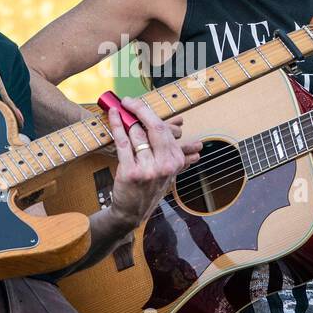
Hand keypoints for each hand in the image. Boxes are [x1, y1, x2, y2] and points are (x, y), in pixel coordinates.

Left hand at [106, 96, 202, 228]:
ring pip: (136, 134)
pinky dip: (117, 125)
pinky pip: (123, 142)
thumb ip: (183, 159)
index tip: (138, 103)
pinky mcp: (130, 172)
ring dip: (126, 121)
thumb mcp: (169, 174)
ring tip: (119, 112)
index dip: (149, 113)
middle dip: (140, 110)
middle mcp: (165, 165)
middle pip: (155, 128)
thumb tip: (199, 149)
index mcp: (175, 161)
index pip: (164, 130)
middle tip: (129, 101)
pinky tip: (114, 115)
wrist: (131, 211)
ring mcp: (148, 169)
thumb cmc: (149, 189)